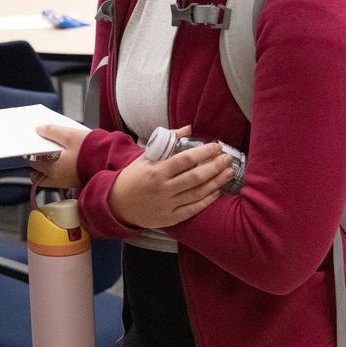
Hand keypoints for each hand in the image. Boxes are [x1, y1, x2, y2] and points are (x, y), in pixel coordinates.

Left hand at [27, 124, 88, 188]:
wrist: (114, 159)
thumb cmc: (92, 150)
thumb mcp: (70, 135)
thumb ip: (52, 131)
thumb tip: (39, 129)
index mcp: (54, 170)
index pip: (32, 162)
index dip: (29, 152)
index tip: (30, 144)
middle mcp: (59, 180)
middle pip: (39, 173)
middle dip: (36, 161)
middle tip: (37, 149)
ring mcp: (68, 182)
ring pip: (50, 176)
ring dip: (47, 166)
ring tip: (50, 151)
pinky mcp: (77, 180)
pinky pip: (61, 175)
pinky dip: (58, 167)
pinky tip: (63, 155)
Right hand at [108, 140, 233, 229]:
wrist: (116, 204)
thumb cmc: (133, 177)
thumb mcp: (145, 157)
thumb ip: (167, 141)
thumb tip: (188, 128)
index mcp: (156, 171)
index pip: (186, 159)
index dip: (204, 152)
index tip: (217, 147)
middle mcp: (163, 188)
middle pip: (196, 177)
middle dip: (216, 167)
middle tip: (228, 159)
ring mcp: (167, 204)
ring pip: (198, 193)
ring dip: (217, 182)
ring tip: (229, 173)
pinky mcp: (170, 218)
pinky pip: (193, 209)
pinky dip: (207, 200)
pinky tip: (217, 191)